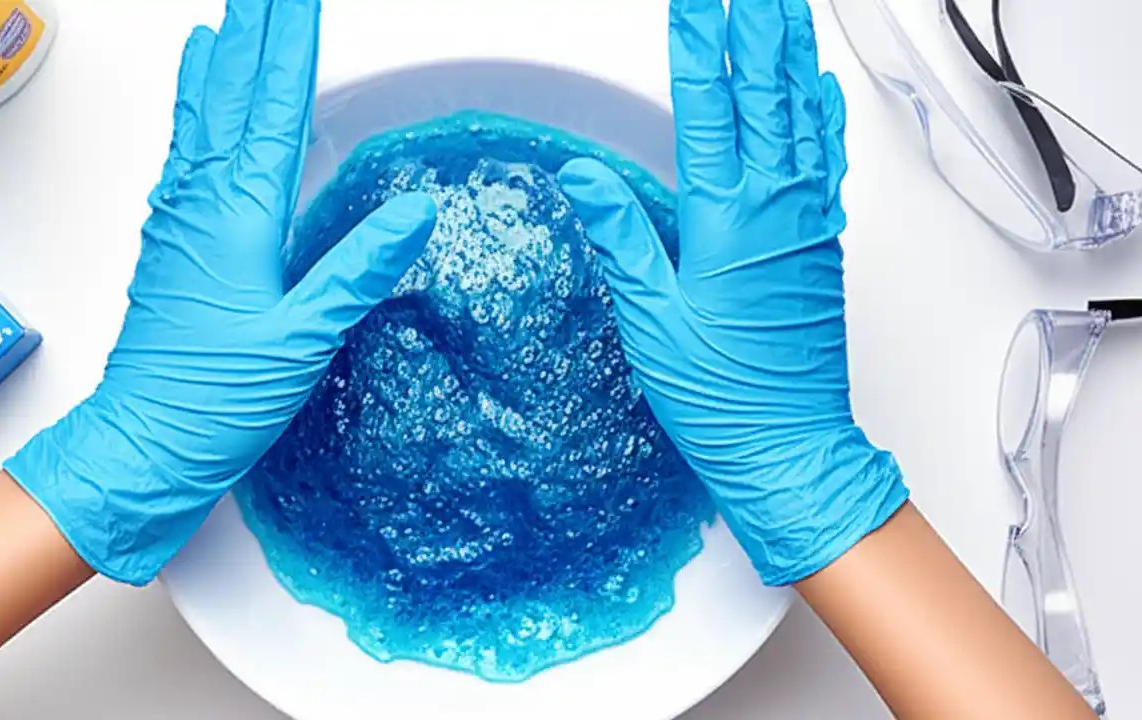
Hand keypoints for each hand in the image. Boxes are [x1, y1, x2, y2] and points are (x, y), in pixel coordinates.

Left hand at [5, 0, 436, 585]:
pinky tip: (197, 110)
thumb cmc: (216, 399)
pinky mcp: (172, 245)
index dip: (291, 43)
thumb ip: (356, 270)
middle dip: (256, 34)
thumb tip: (414, 210)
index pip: (276, 108)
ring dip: (220, 66)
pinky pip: (186, 156)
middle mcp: (203, 204)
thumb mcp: (301, 339)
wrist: (142, 443)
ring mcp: (180, 221)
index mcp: (239, 216)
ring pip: (204, 120)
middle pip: (235, 97)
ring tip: (225, 23)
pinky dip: (194, 115)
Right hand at [557, 0, 906, 585]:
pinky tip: (821, 87)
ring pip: (802, 114)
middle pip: (764, 93)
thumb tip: (584, 174)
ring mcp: (807, 222)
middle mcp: (776, 209)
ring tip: (784, 8)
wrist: (790, 447)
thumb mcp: (650, 320)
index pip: (708, 107)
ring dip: (790, 53)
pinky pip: (828, 160)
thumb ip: (622, 236)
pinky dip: (824, 114)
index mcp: (725, 222)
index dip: (698, 44)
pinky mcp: (823, 243)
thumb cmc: (721, 395)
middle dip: (753, 26)